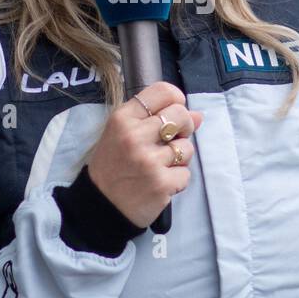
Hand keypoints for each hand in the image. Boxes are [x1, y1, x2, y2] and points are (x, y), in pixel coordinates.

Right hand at [85, 81, 203, 228]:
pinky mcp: (161, 183)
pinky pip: (186, 173)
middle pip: (181, 115)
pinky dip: (177, 179)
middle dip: (184, 126)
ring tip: (161, 165)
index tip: (173, 113)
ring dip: (179, 157)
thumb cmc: (113, 166)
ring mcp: (148, 161)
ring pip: (187, 147)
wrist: (101, 206)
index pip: (162, 91)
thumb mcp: (123, 134)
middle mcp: (134, 136)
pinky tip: (160, 182)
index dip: (176, 100)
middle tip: (172, 140)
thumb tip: (197, 115)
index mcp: (123, 119)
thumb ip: (155, 119)